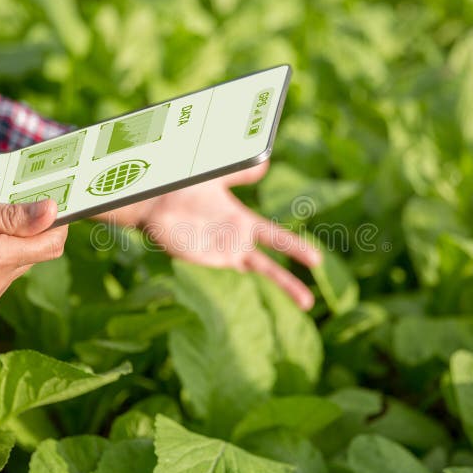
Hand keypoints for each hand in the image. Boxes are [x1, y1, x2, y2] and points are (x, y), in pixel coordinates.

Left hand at [100, 162, 320, 309]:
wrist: (155, 198)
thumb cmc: (185, 185)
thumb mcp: (219, 177)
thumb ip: (241, 172)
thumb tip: (267, 163)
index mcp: (241, 223)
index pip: (275, 239)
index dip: (295, 249)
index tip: (317, 261)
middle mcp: (233, 242)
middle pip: (267, 267)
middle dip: (288, 284)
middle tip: (309, 303)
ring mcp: (218, 255)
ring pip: (246, 277)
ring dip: (263, 291)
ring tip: (284, 309)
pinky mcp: (202, 262)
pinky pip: (222, 274)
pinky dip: (235, 285)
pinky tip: (248, 296)